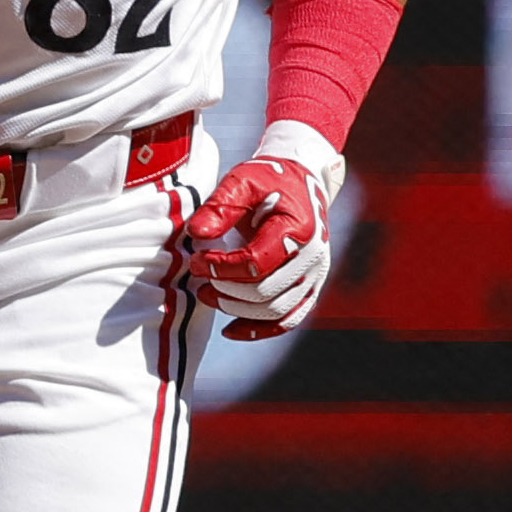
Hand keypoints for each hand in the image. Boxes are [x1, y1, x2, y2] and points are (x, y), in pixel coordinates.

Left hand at [184, 120, 344, 340]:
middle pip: (264, 292)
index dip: (221, 268)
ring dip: (236, 309)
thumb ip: (220, 205)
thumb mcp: (242, 181)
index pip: (256, 264)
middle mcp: (314, 257)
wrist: (301, 183)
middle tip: (199, 276)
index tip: (197, 259)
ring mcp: (315, 276)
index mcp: (299, 230)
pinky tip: (229, 330)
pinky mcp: (310, 288)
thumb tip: (197, 233)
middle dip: (225, 289)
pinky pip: (288, 320)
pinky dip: (259, 330)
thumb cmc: (268, 182)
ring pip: (275, 311)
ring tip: (206, 294)